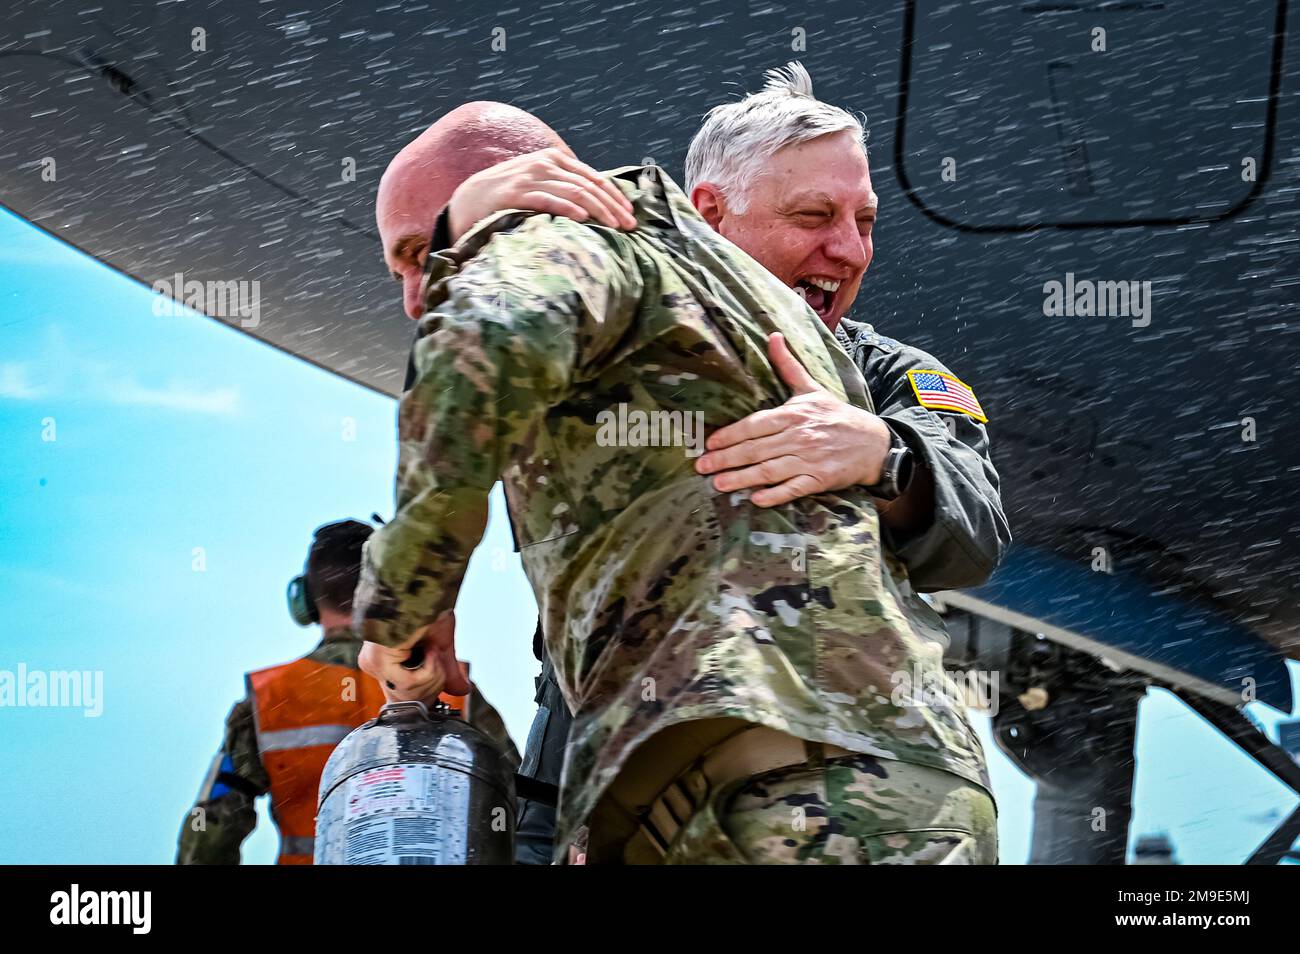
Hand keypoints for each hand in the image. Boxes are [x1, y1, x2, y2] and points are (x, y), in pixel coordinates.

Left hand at [358, 610, 470, 704]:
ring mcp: (374, 663)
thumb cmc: (429, 605)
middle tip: (440, 662)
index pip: (405, 698)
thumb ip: (447, 672)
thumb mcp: (442, 645)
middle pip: (408, 702)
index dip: (429, 692)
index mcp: (386, 660)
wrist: (426, 587)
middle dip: (433, 686)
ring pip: (409, 696)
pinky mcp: (377, 659)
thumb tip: (462, 690)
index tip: (442, 677)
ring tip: (434, 652)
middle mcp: (376, 663)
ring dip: (433, 676)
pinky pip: (408, 684)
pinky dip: (428, 671)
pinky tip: (429, 650)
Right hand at [447, 146, 636, 242]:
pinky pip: (548, 200)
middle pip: (589, 185)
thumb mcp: (540, 181)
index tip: (630, 215)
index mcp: (555, 158)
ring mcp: (531, 177)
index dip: (615, 197)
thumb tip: (597, 203)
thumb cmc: (511, 194)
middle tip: (629, 226)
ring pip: (574, 192)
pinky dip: (568, 209)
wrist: (471, 198)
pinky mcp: (517, 193)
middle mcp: (545, 163)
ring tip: (614, 226)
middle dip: (612, 207)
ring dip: (598, 211)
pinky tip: (583, 219)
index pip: (594, 178)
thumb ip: (564, 184)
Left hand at [694, 332, 892, 506]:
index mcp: (793, 414)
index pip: (754, 425)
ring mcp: (809, 459)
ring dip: (743, 478)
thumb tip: (772, 336)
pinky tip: (756, 500)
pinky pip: (794, 488)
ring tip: (719, 484)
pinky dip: (775, 495)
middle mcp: (799, 436)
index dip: (730, 434)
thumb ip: (788, 366)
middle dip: (726, 458)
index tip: (709, 443)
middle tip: (701, 466)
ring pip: (769, 470)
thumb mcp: (811, 388)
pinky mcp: (820, 479)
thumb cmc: (837, 416)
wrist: (874, 443)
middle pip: (756, 449)